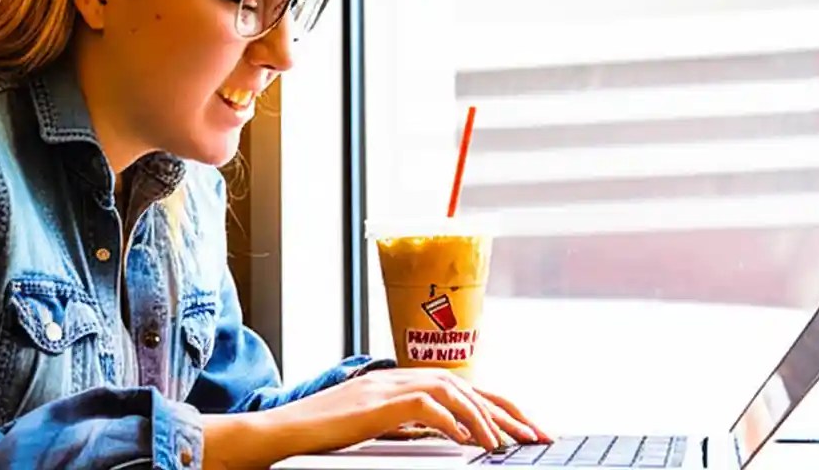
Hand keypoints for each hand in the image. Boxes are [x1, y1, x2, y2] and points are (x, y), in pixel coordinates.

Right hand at [271, 368, 550, 456]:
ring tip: (507, 443)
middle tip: (536, 435)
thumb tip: (448, 434)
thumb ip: (407, 422)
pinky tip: (468, 440)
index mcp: (402, 379)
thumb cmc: (321, 433)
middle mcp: (400, 375)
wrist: (281, 431)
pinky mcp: (379, 404)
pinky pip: (427, 406)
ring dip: (485, 418)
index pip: (463, 387)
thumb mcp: (373, 425)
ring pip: (454, 391)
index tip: (525, 427)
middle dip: (507, 411)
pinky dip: (453, 422)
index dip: (498, 405)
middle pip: (468, 386)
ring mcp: (389, 386)